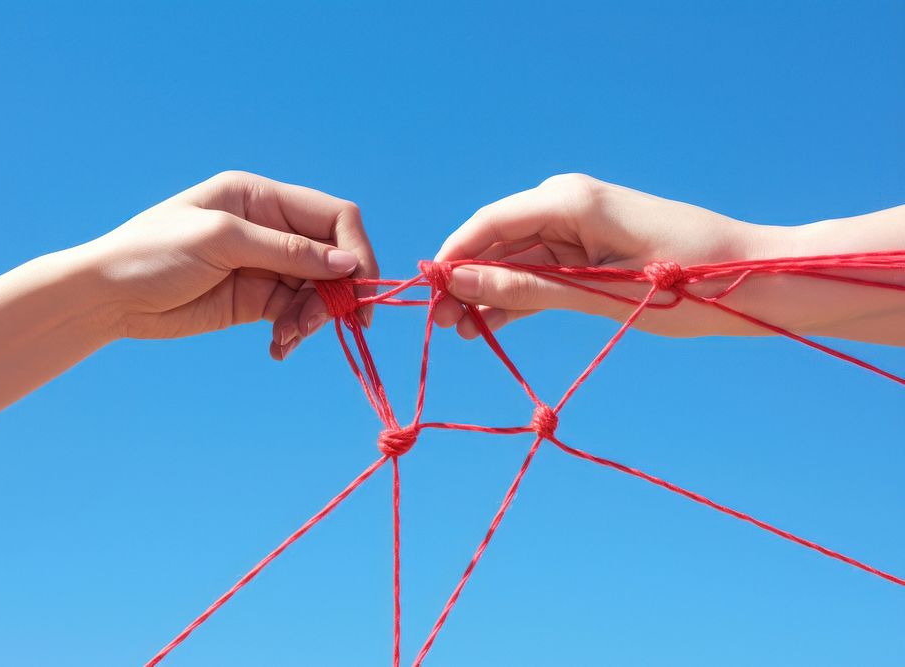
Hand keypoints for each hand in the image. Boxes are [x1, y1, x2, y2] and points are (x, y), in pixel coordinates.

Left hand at [80, 171, 377, 357]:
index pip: (334, 216)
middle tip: (323, 323)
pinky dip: (295, 333)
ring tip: (287, 337)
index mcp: (262, 198)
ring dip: (313, 318)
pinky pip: (296, 316)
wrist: (107, 297)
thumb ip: (288, 252)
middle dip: (335, 292)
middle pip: (332, 258)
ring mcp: (265, 267)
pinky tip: (278, 347)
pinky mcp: (257, 301)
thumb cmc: (153, 253)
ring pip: (318, 291)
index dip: (355, 250)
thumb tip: (348, 266)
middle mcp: (271, 228)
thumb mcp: (222, 242)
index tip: (358, 288)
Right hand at [433, 174, 790, 337]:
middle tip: (441, 326)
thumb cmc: (689, 283)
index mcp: (571, 200)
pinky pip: (541, 271)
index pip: (489, 223)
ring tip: (462, 333)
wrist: (756, 280)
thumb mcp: (601, 292)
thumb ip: (528, 288)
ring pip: (515, 260)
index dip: (452, 258)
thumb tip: (461, 283)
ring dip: (490, 295)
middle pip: (497, 242)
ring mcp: (579, 226)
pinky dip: (520, 297)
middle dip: (467, 282)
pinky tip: (492, 325)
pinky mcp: (590, 249)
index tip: (424, 294)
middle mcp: (568, 204)